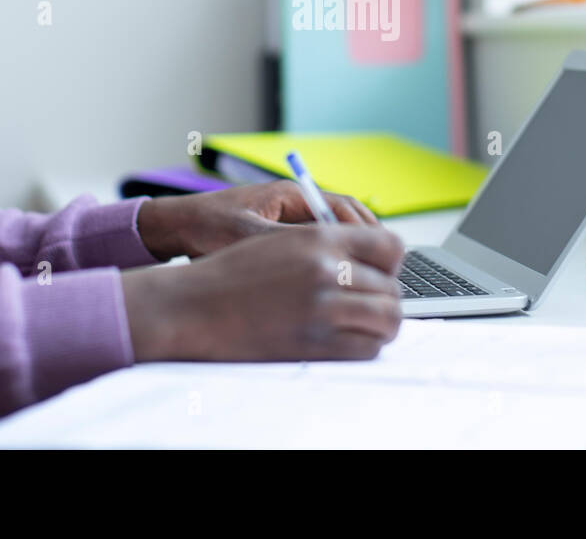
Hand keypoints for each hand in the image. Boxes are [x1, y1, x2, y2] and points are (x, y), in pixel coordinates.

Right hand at [121, 223, 405, 361]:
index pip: (390, 245)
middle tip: (374, 304)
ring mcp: (321, 308)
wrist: (192, 306)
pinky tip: (350, 341)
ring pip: (386, 319)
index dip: (392, 263)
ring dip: (382, 324)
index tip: (383, 273)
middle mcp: (325, 269)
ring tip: (366, 324)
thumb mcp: (280, 239)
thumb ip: (326, 243)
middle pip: (391, 286)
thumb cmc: (231, 273)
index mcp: (319, 237)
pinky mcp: (313, 344)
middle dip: (387, 297)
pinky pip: (366, 349)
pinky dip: (366, 346)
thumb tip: (369, 259)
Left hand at [136, 179, 379, 259]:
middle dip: (365, 244)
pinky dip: (327, 262)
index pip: (345, 207)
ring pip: (332, 235)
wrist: (175, 227)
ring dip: (347, 254)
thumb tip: (323, 256)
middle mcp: (294, 203)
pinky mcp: (279, 236)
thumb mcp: (247, 237)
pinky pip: (315, 247)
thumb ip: (284, 244)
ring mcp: (287, 219)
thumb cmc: (205, 226)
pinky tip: (329, 286)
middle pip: (345, 220)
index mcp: (290, 194)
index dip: (367, 231)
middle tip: (381, 272)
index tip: (380, 254)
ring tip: (361, 282)